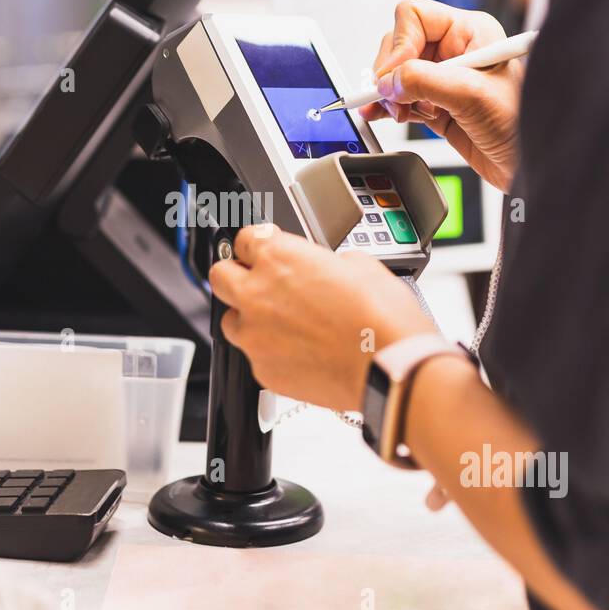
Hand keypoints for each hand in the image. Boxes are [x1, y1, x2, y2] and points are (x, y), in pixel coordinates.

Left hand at [208, 226, 436, 412]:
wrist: (389, 368)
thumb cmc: (381, 319)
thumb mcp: (361, 265)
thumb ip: (327, 262)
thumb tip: (326, 268)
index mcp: (279, 258)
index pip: (244, 239)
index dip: (258, 245)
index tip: (265, 251)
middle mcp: (257, 294)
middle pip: (219, 275)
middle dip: (236, 275)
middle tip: (258, 282)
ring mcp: (255, 336)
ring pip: (230, 320)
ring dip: (249, 317)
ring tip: (281, 324)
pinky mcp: (262, 370)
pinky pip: (253, 355)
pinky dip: (270, 352)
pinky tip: (298, 352)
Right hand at [362, 0, 522, 191]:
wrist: (526, 164)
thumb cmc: (520, 124)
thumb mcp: (472, 95)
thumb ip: (425, 81)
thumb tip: (388, 82)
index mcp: (470, 31)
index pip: (414, 17)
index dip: (399, 45)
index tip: (395, 76)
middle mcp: (454, 50)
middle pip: (399, 45)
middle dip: (391, 74)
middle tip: (397, 100)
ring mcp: (443, 78)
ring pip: (395, 73)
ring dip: (388, 93)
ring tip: (398, 112)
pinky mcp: (435, 104)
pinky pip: (400, 97)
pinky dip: (387, 105)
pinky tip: (381, 113)